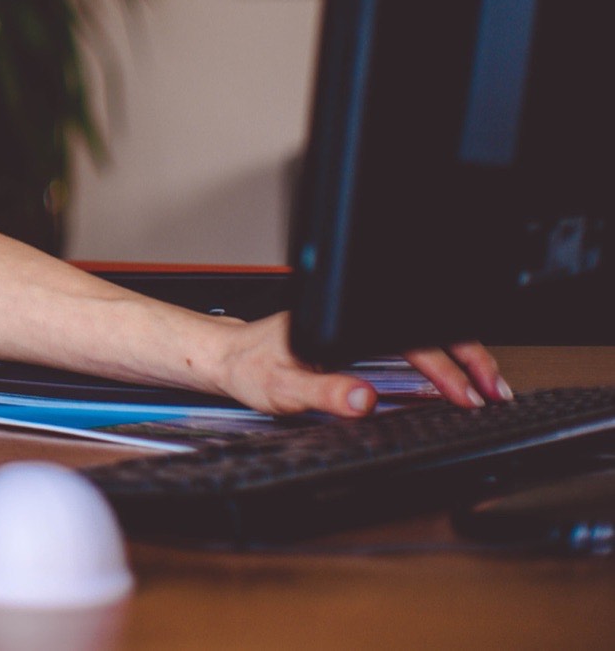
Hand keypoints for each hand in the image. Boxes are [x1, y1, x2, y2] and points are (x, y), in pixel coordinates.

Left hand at [207, 313, 510, 416]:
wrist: (223, 358)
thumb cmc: (247, 367)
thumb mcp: (282, 388)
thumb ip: (323, 393)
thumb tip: (365, 400)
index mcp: (338, 322)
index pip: (410, 340)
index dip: (446, 369)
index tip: (469, 397)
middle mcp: (348, 318)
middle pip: (425, 331)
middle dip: (469, 359)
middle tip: (495, 392)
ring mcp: (352, 325)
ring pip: (419, 335)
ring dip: (456, 358)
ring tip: (485, 386)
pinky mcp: (352, 336)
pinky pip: (404, 342)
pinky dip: (435, 360)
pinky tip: (449, 379)